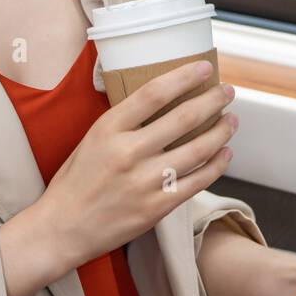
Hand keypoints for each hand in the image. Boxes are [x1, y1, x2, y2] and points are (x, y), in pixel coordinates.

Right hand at [37, 61, 236, 272]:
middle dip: (212, 100)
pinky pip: (197, 181)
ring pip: (198, 149)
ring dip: (221, 131)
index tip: (204, 67)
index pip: (154, 92)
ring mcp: (144, 181)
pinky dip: (216, 165)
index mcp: (108, 128)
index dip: (184, 76)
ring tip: (231, 121)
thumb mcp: (92, 139)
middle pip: (184, 117)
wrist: (63, 228)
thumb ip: (124, 122)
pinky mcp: (157, 207)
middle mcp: (128, 152)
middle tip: (227, 91)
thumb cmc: (76, 180)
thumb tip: (163, 100)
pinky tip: (225, 154)